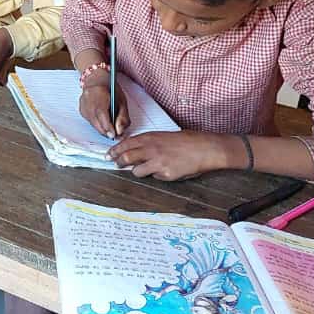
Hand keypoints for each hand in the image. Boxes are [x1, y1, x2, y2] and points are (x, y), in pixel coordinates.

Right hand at [78, 73, 128, 137]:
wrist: (96, 79)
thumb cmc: (110, 88)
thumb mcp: (122, 101)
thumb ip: (123, 117)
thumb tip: (119, 131)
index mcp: (98, 92)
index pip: (101, 113)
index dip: (107, 126)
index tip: (114, 135)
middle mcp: (87, 98)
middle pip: (96, 121)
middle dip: (106, 131)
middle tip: (115, 135)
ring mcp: (82, 104)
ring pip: (92, 123)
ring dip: (102, 129)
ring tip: (111, 129)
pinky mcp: (81, 110)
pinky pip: (90, 122)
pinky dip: (98, 125)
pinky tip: (103, 122)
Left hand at [108, 131, 236, 179]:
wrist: (205, 148)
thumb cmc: (187, 141)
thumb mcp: (164, 136)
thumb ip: (149, 143)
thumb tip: (135, 151)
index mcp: (150, 138)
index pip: (125, 144)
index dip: (115, 150)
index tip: (108, 154)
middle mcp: (151, 149)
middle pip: (126, 157)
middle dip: (118, 162)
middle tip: (115, 164)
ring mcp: (157, 162)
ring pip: (136, 171)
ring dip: (137, 171)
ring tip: (141, 170)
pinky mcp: (166, 174)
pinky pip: (154, 177)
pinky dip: (156, 175)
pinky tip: (164, 171)